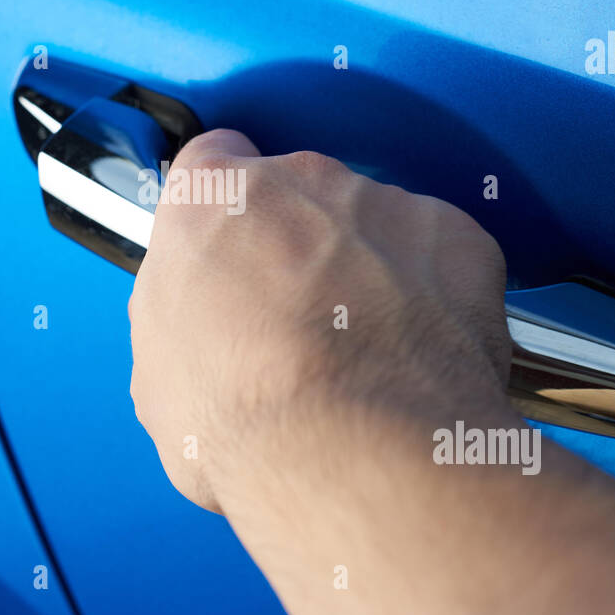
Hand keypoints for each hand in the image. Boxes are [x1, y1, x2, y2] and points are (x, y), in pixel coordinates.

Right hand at [128, 128, 513, 514]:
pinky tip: (416, 354)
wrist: (354, 453)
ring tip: (365, 354)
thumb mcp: (158, 375)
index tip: (231, 250)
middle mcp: (299, 179)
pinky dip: (434, 294)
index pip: (210, 161)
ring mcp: (384, 202)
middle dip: (298, 246)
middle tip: (299, 325)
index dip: (222, 212)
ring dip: (368, 270)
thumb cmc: (247, 419)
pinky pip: (440, 254)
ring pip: (373, 224)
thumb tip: (202, 324)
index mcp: (211, 200)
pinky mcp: (455, 237)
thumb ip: (182, 314)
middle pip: (297, 193)